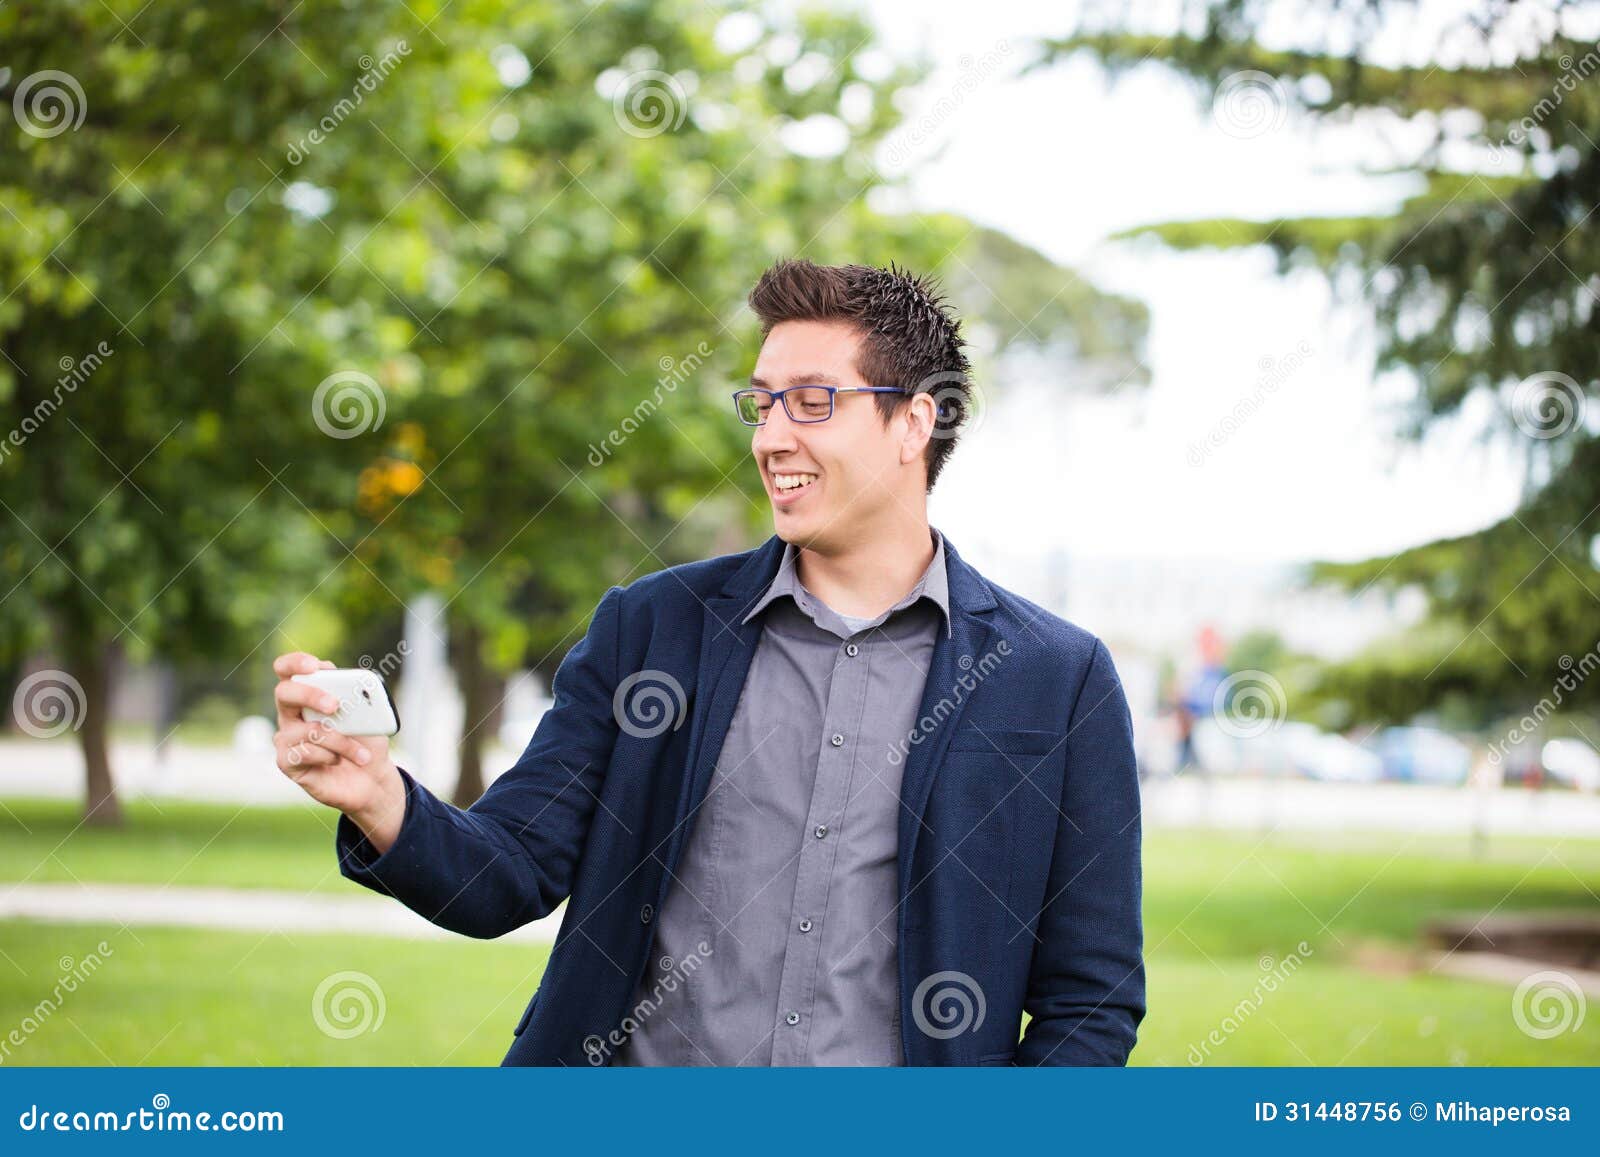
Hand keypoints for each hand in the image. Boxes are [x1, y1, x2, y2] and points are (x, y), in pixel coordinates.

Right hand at [272, 651, 404, 850]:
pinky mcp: (288, 763)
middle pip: (284, 693)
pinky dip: (328, 756)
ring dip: (339, 740)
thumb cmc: (366, 741)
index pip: (287, 670)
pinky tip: (337, 762)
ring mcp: (287, 739)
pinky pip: (303, 753)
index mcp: (308, 695)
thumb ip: (359, 698)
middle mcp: (292, 714)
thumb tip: (355, 688)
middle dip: (310, 695)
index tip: (313, 666)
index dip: (294, 663)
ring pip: (305, 729)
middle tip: (335, 705)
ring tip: (360, 753)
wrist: (372, 778)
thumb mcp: (369, 716)